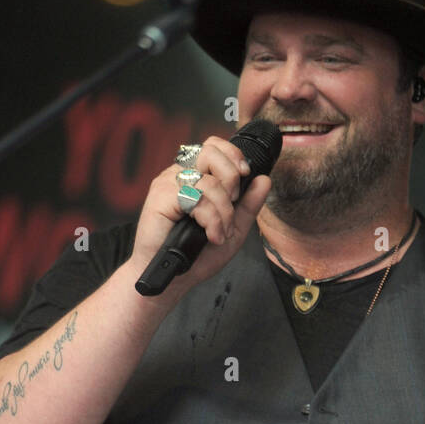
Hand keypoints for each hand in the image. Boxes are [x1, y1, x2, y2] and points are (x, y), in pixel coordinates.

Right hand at [131, 134, 271, 296]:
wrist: (175, 277)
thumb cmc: (199, 254)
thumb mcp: (234, 229)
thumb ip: (249, 204)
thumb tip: (264, 179)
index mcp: (196, 177)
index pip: (214, 146)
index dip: (233, 155)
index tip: (245, 175)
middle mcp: (181, 176)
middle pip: (211, 152)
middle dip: (231, 181)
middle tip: (229, 207)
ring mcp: (168, 184)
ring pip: (208, 181)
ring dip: (223, 212)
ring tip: (219, 234)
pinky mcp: (160, 197)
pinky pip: (195, 198)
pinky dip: (210, 219)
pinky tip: (210, 235)